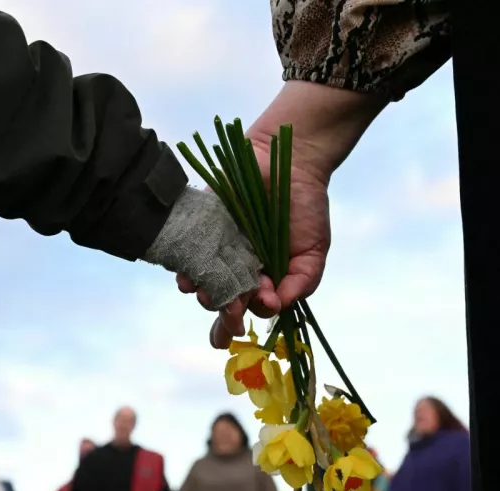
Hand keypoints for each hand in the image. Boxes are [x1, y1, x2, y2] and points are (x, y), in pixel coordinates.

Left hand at [176, 81, 385, 348]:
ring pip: (200, 279)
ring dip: (202, 291)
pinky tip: (189, 275)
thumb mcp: (313, 251)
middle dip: (224, 312)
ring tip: (208, 294)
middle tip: (232, 312)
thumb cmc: (305, 206)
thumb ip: (301, 282)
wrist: (291, 160)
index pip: (245, 309)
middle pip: (220, 300)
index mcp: (261, 277)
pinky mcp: (200, 224)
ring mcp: (216, 245)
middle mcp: (235, 265)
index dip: (239, 322)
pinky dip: (185, 265)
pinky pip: (186, 249)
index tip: (248, 320)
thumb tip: (278, 306)